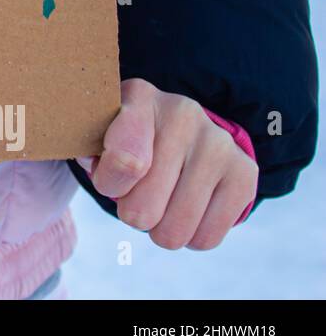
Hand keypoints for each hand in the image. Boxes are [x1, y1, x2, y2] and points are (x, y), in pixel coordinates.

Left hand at [83, 78, 256, 250]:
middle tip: (136, 194)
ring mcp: (218, 142)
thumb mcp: (99, 135)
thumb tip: (102, 171)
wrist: (183, 132)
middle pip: (143, 209)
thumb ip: (90, 153)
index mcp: (139, 97)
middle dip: (132, 213)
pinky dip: (190, 236)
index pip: (125, 161)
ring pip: (174, 230)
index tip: (108, 182)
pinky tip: (188, 210)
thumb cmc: (128, 138)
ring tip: (161, 203)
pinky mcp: (245, 172)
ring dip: (161, 228)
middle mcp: (182, 113)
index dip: (109, 185)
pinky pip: (206, 238)